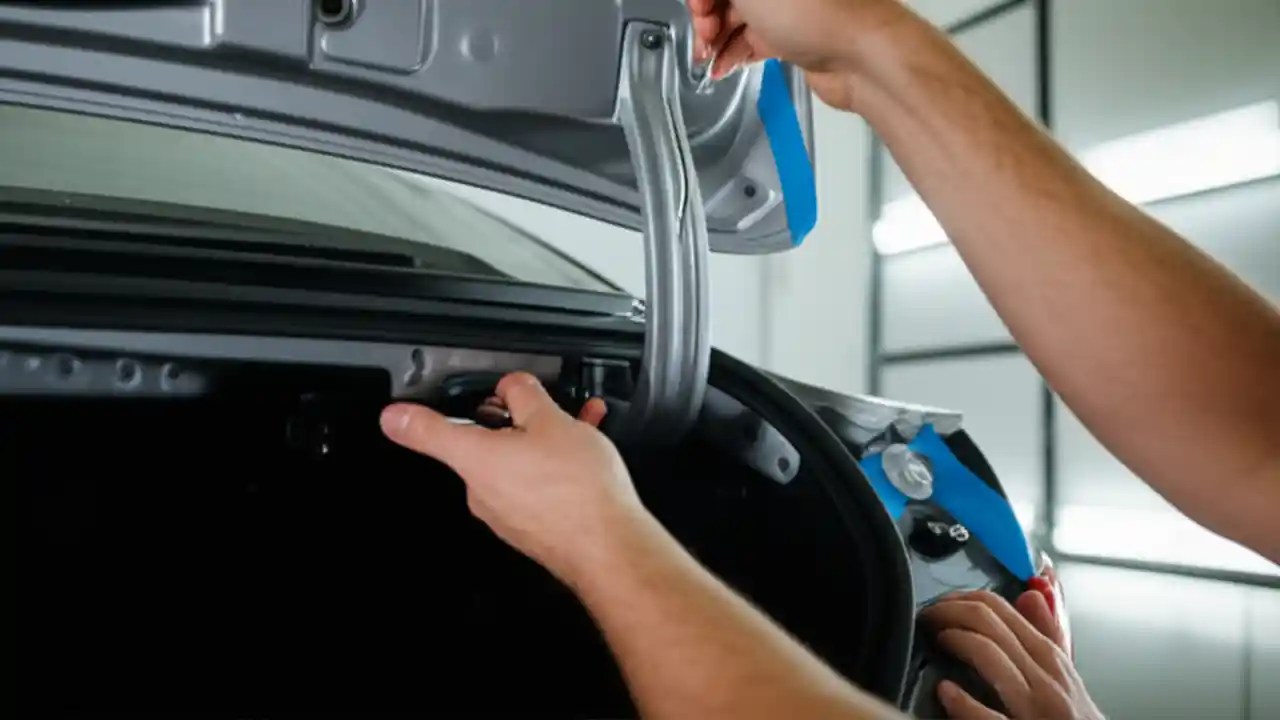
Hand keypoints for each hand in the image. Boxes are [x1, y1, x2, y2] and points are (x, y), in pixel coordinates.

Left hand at [380, 372, 649, 584]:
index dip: (410, 419)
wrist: (608, 548)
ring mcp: (505, 513)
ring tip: (582, 431)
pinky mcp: (530, 528)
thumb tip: (510, 386)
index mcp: (476, 459)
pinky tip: (585, 459)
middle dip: (516, 422)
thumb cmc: (579, 490)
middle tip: (548, 411)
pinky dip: (555, 469)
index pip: (429, 433)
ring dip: (544, 443)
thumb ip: (524, 395)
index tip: (391, 416)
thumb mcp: (552, 420)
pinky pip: (534, 486)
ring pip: (516, 464)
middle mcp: (482, 490)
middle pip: (485, 443)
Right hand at [687, 0, 909, 109]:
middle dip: (706, 16)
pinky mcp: (790, 35)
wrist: (859, 53)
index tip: (699, 10)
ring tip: (707, 59)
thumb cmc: (812, 10)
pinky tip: (722, 68)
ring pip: (736, 18)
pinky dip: (734, 54)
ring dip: (715, 39)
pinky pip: (752, 41)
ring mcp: (785, 6)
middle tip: (704, 37)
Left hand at [923, 590, 1103, 719]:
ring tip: (937, 641)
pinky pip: (989, 717)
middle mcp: (1044, 679)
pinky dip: (963, 702)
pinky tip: (946, 692)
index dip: (962, 598)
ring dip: (955, 640)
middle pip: (991, 624)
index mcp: (1049, 659)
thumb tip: (1032, 592)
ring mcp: (1033, 710)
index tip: (940, 602)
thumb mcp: (1065, 675)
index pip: (1001, 608)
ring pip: (990, 656)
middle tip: (927, 618)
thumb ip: (1048, 633)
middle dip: (950, 612)